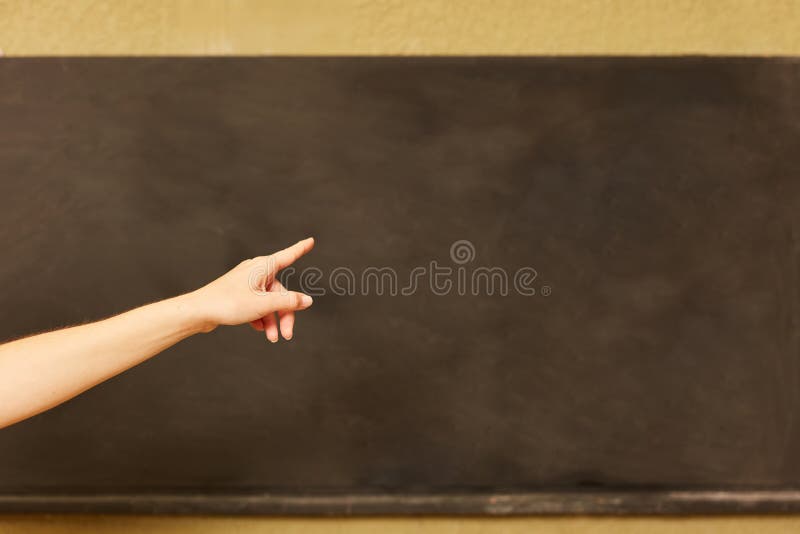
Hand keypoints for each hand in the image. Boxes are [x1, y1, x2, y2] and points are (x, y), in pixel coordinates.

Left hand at [189, 238, 314, 340]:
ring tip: (271, 337)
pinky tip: (259, 329)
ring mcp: (247, 283)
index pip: (288, 256)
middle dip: (285, 314)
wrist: (198, 312)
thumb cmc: (227, 303)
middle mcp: (256, 271)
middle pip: (280, 292)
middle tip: (287, 334)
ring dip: (273, 320)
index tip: (311, 240)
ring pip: (269, 301)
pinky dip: (261, 317)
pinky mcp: (239, 293)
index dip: (301, 249)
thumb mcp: (263, 304)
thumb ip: (288, 302)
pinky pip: (257, 304)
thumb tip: (308, 300)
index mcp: (263, 267)